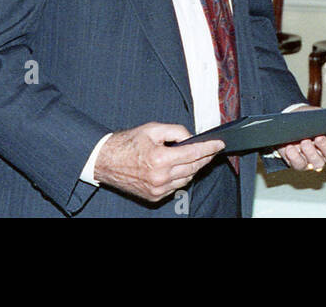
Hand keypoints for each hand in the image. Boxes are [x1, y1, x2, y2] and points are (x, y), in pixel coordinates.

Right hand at [92, 122, 223, 202]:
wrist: (105, 161)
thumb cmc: (127, 143)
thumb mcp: (152, 129)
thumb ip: (176, 131)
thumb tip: (192, 138)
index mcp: (160, 158)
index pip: (194, 153)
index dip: (210, 147)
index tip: (220, 144)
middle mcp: (160, 177)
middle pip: (193, 167)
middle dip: (205, 157)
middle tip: (212, 149)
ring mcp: (157, 189)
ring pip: (187, 178)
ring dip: (194, 168)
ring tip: (197, 157)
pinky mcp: (154, 196)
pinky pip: (176, 187)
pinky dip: (181, 177)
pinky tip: (181, 167)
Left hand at [277, 105, 325, 170]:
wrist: (288, 123)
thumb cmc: (305, 118)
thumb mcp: (314, 115)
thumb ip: (322, 119)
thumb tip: (324, 121)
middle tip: (318, 138)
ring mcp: (314, 160)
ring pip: (318, 163)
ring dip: (311, 153)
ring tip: (303, 142)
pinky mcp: (300, 164)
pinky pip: (300, 165)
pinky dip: (295, 157)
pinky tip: (290, 148)